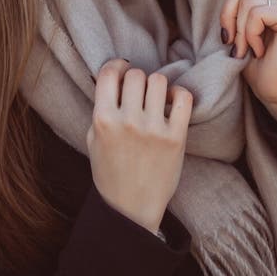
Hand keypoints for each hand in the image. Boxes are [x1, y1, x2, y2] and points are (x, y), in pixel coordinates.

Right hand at [87, 58, 192, 233]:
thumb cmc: (109, 171)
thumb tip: (114, 78)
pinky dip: (179, 94)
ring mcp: (152, 130)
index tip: (123, 71)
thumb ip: (101, 108)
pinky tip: (172, 103)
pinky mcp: (176, 139)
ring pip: (159, 81)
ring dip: (157, 86)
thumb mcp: (93, 138)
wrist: (130, 209)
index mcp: (103, 120)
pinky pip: (183, 98)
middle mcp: (127, 122)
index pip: (110, 73)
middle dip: (137, 78)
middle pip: (136, 74)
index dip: (117, 66)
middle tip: (140, 91)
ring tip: (156, 98)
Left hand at [212, 0, 276, 132]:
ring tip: (246, 49)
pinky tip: (260, 51)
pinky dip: (250, 35)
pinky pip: (256, 13)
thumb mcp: (239, 28)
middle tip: (231, 42)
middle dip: (227, 14)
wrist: (275, 93)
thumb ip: (237, 2)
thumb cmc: (256, 64)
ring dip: (239, 30)